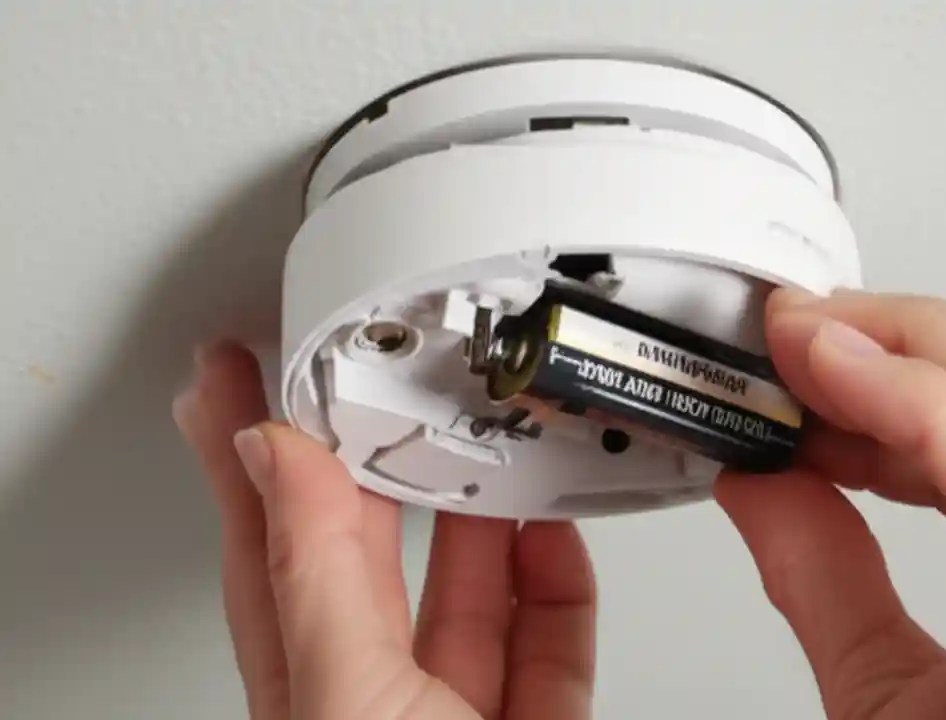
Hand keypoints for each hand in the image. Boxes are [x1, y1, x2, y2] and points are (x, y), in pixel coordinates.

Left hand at [173, 344, 595, 719]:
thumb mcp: (345, 697)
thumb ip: (316, 579)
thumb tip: (274, 455)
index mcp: (306, 691)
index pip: (267, 551)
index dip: (246, 457)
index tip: (231, 377)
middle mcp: (378, 699)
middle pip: (369, 558)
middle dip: (374, 465)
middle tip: (375, 385)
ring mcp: (464, 710)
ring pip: (472, 590)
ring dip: (481, 512)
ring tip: (483, 438)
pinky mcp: (542, 718)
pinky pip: (555, 631)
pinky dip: (561, 575)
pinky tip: (554, 529)